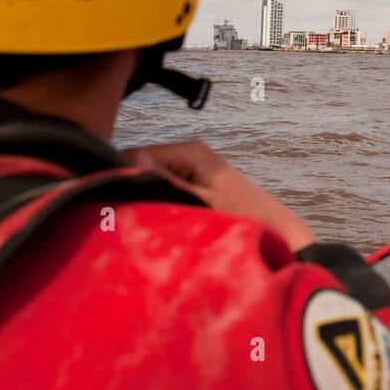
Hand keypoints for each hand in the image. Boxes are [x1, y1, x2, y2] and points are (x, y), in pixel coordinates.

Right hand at [126, 140, 317, 252]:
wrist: (280, 237)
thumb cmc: (247, 219)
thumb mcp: (202, 201)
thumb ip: (167, 181)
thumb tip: (132, 159)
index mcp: (191, 151)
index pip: (133, 154)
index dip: (119, 177)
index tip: (109, 202)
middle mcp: (189, 157)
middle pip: (140, 169)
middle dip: (132, 191)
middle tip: (126, 219)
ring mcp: (192, 174)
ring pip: (151, 184)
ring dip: (146, 202)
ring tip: (146, 224)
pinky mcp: (195, 190)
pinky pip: (165, 195)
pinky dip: (159, 208)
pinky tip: (160, 225)